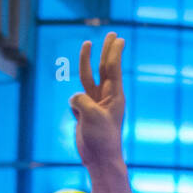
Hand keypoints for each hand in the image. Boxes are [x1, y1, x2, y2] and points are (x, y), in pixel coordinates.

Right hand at [70, 32, 126, 170]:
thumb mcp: (90, 115)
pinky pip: (76, 100)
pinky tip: (78, 118)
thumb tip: (74, 99)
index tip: (119, 38)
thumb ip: (81, 100)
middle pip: (105, 67)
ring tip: (87, 43)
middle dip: (107, 50)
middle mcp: (106, 97)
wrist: (99, 159)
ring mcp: (95, 104)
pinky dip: (74, 103)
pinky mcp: (86, 112)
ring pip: (89, 77)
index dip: (114, 52)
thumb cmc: (101, 138)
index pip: (113, 68)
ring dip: (88, 61)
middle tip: (112, 34)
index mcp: (114, 96)